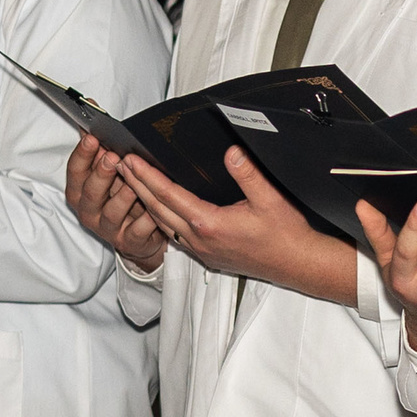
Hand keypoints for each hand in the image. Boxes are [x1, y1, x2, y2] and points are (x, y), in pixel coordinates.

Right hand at [65, 136, 165, 272]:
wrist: (139, 234)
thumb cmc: (121, 198)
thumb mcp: (108, 173)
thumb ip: (99, 148)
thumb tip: (91, 115)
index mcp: (80, 192)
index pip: (76, 172)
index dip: (83, 155)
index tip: (92, 138)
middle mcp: (89, 211)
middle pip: (90, 193)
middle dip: (101, 174)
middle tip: (112, 157)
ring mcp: (108, 229)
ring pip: (112, 213)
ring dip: (122, 196)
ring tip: (133, 183)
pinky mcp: (129, 241)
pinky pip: (137, 230)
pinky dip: (146, 220)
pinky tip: (153, 209)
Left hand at [119, 146, 357, 302]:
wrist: (297, 264)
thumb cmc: (286, 234)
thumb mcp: (271, 199)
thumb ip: (249, 174)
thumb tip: (231, 152)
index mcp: (209, 223)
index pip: (168, 195)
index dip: (146, 176)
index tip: (130, 160)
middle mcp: (199, 239)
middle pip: (157, 209)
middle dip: (135, 186)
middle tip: (119, 165)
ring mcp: (201, 250)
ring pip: (162, 224)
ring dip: (145, 202)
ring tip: (131, 183)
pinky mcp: (208, 255)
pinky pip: (174, 235)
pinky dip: (160, 218)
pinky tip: (158, 210)